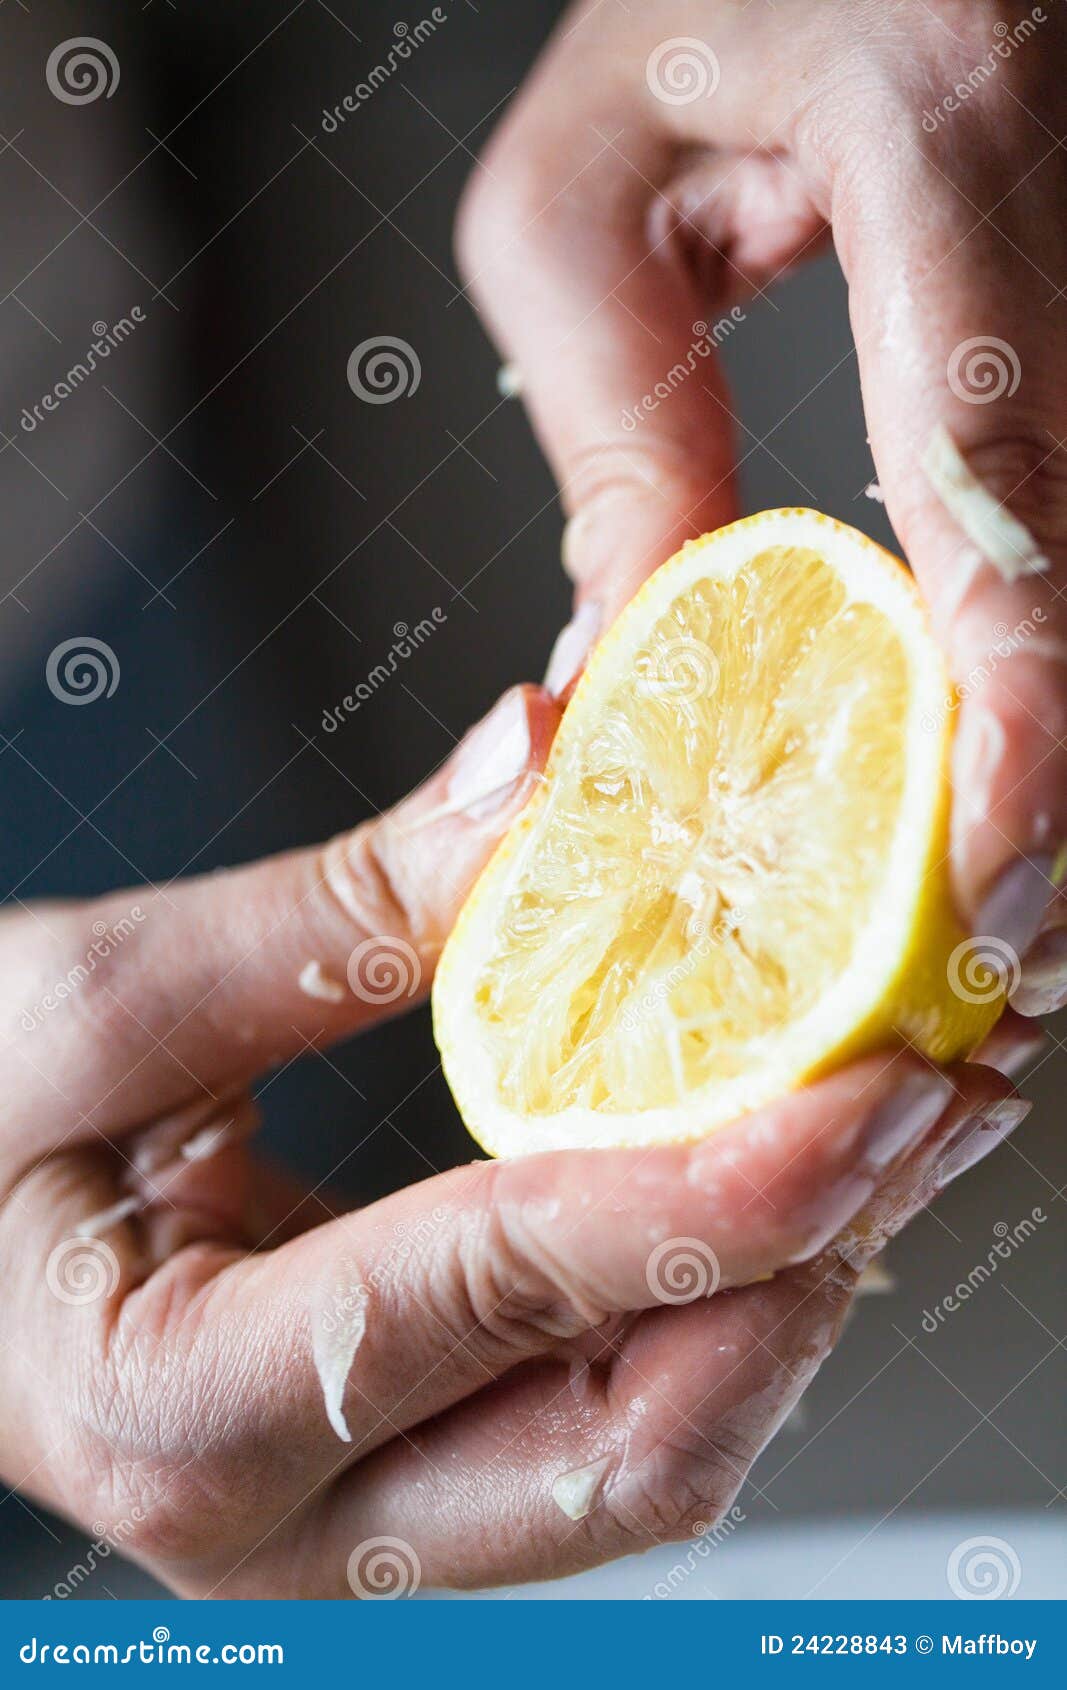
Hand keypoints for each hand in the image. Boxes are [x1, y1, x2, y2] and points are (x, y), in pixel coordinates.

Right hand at [0, 677, 1037, 1595]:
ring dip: (784, 1290)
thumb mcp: (86, 1000)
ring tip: (895, 1124)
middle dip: (802, 1272)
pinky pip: (597, 1411)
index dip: (711, 1192)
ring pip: (639, 1451)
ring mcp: (354, 1514)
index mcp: (178, 1407)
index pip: (508, 1296)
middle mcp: (292, 1515)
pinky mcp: (398, 1465)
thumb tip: (550, 771)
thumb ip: (330, 908)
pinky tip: (774, 1177)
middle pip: (627, 1447)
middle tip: (924, 1099)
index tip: (868, 1079)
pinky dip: (706, 1297)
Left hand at [456, 0, 1066, 1013]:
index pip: (999, 463)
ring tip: (986, 878)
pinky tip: (984, 727)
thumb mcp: (576, 200)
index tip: (976, 864)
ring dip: (1052, 726)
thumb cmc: (688, 5)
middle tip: (990, 941)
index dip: (1013, 696)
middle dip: (1048, 766)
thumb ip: (615, 436)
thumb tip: (624, 667)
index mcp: (940, 129)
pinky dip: (1036, 633)